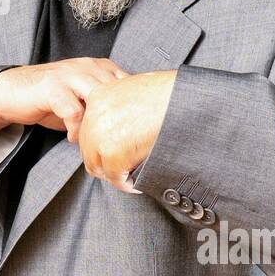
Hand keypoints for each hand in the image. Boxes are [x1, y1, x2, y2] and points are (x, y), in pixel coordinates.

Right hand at [0, 58, 129, 145]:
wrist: (12, 92)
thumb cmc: (51, 98)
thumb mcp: (83, 97)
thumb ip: (104, 104)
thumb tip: (130, 125)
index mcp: (99, 66)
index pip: (129, 84)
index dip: (132, 108)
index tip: (128, 129)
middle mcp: (87, 66)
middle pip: (117, 93)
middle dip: (117, 119)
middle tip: (111, 140)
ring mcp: (70, 75)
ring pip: (98, 99)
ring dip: (96, 124)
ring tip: (91, 139)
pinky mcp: (53, 88)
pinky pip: (74, 111)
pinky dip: (75, 128)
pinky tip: (71, 136)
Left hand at [77, 70, 177, 192]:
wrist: (186, 100)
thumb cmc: (170, 93)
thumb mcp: (136, 91)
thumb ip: (120, 107)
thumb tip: (120, 128)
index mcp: (99, 96)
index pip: (89, 128)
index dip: (102, 144)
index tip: (117, 153)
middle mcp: (94, 114)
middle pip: (88, 148)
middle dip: (105, 162)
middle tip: (123, 170)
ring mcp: (100, 134)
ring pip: (98, 166)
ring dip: (114, 174)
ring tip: (131, 177)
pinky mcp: (112, 153)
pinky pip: (115, 178)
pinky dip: (127, 184)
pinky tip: (138, 183)